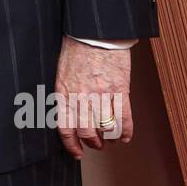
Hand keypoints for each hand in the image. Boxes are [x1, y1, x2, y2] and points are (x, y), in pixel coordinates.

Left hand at [53, 35, 132, 159]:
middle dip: (92, 143)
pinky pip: (124, 118)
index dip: (72, 145)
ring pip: (105, 129)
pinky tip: (125, 136)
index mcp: (64, 93)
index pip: (65, 128)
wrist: (94, 32)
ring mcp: (101, 95)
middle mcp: (81, 98)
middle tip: (96, 145)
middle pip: (87, 132)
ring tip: (110, 140)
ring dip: (109, 139)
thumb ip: (65, 93)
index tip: (77, 153)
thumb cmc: (76, 48)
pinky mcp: (119, 90)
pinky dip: (126, 131)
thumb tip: (68, 113)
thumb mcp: (61, 72)